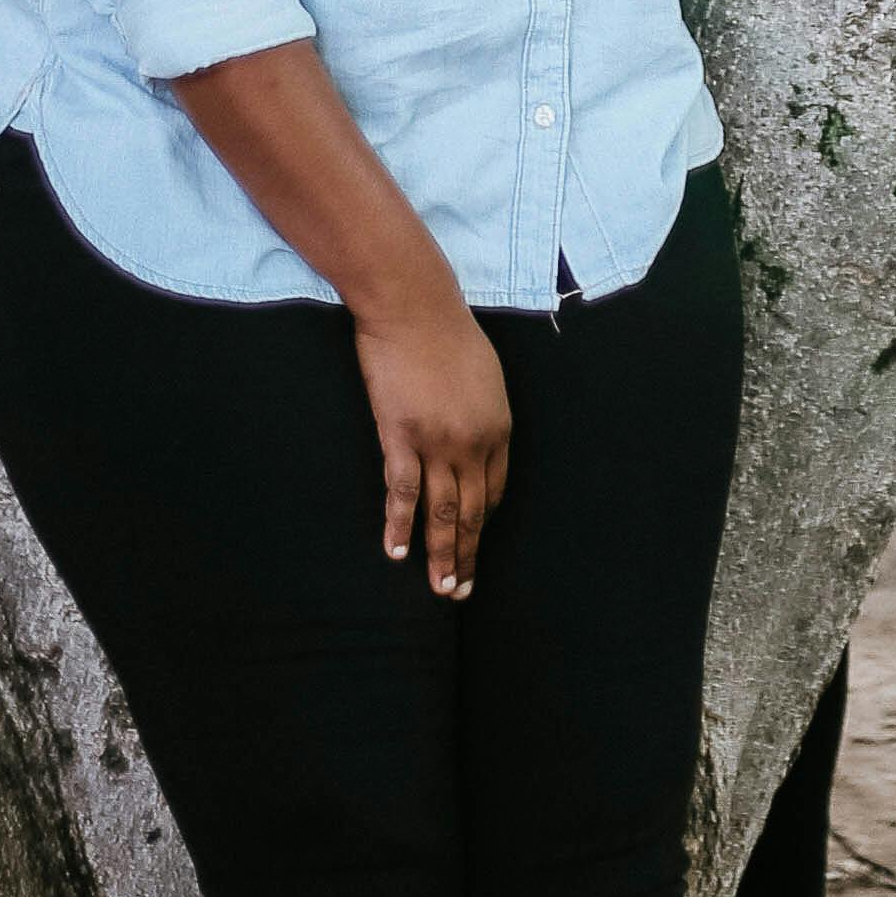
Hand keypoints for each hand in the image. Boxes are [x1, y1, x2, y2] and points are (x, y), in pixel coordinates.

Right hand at [356, 278, 511, 597]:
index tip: (472, 543)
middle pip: (472, 512)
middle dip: (467, 554)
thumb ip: (483, 413)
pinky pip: (402, 492)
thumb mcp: (484, 375)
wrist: (413, 306)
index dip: (482, 521)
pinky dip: (400, 526)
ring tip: (441, 589)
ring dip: (441, 556)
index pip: (495, 491)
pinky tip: (397, 554)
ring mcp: (437, 443)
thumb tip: (475, 440)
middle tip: (462, 590)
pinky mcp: (401, 437)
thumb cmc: (447, 331)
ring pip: (442, 513)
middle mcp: (474, 443)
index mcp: (498, 428)